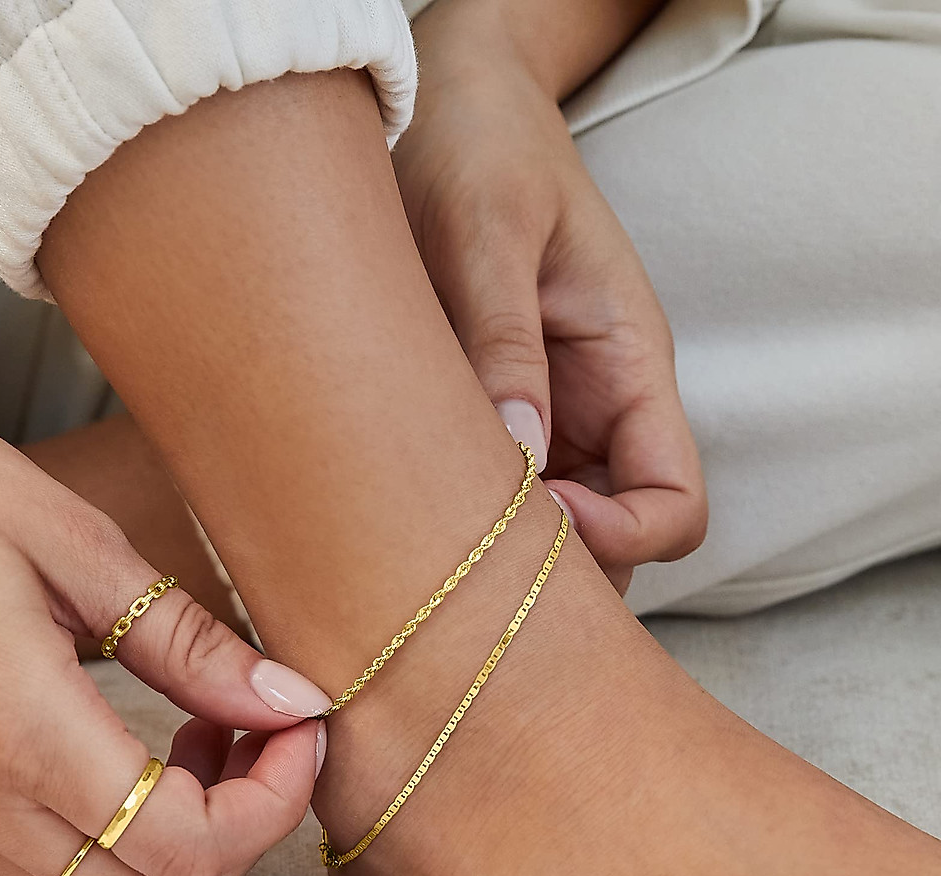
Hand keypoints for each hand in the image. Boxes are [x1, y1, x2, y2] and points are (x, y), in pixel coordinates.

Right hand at [0, 330, 328, 875]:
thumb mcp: (77, 546)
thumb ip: (190, 644)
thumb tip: (292, 701)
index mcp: (17, 728)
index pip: (187, 848)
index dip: (275, 803)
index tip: (302, 729)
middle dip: (242, 832)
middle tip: (267, 732)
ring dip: (182, 841)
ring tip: (206, 734)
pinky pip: (48, 874)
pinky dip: (118, 841)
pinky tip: (137, 753)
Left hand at [394, 3, 706, 591]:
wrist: (450, 106)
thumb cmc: (480, 149)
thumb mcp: (489, 232)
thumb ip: (505, 339)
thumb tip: (518, 456)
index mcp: (628, 370)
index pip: (675, 506)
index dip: (620, 538)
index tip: (534, 516)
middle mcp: (596, 412)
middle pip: (615, 544)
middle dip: (556, 571)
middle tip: (461, 554)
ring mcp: (545, 420)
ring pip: (551, 535)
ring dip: (502, 554)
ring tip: (421, 535)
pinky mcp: (491, 415)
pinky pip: (494, 496)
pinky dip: (461, 521)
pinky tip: (399, 504)